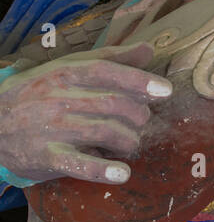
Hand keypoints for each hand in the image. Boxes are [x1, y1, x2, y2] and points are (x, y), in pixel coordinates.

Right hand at [0, 41, 170, 184]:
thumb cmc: (39, 93)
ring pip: (105, 131)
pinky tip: (122, 173)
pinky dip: (103, 170)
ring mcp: (53, 128)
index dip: (138, 80)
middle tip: (140, 122)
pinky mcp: (48, 156)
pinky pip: (79, 164)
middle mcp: (59, 98)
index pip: (106, 71)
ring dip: (129, 140)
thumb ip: (109, 59)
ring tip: (129, 143)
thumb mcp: (67, 69)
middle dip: (138, 115)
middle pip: (113, 104)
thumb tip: (147, 49)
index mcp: (65, 73)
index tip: (165, 90)